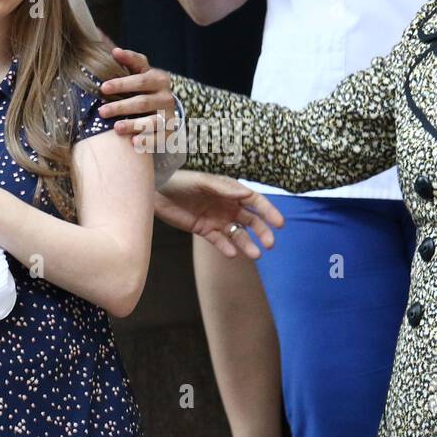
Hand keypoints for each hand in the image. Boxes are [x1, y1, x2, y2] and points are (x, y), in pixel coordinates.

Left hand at [97, 47, 177, 139]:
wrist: (163, 107)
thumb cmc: (144, 87)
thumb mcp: (140, 71)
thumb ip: (130, 61)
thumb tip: (115, 51)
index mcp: (159, 79)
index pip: (140, 80)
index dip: (122, 83)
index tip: (103, 87)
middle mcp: (166, 97)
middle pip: (143, 102)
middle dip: (121, 107)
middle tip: (101, 111)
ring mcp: (169, 115)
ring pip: (152, 121)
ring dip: (134, 124)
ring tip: (116, 128)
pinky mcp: (169, 132)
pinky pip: (160, 138)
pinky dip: (148, 141)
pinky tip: (134, 143)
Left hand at [154, 170, 283, 258]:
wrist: (156, 190)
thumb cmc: (180, 181)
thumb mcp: (202, 182)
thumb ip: (224, 189)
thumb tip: (247, 194)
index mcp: (230, 191)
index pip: (255, 202)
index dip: (269, 212)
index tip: (280, 224)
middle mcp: (227, 205)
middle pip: (250, 221)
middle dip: (262, 232)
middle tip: (270, 244)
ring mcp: (216, 219)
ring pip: (237, 234)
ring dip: (246, 244)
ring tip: (254, 255)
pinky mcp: (204, 229)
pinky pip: (219, 241)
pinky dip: (226, 247)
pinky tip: (231, 253)